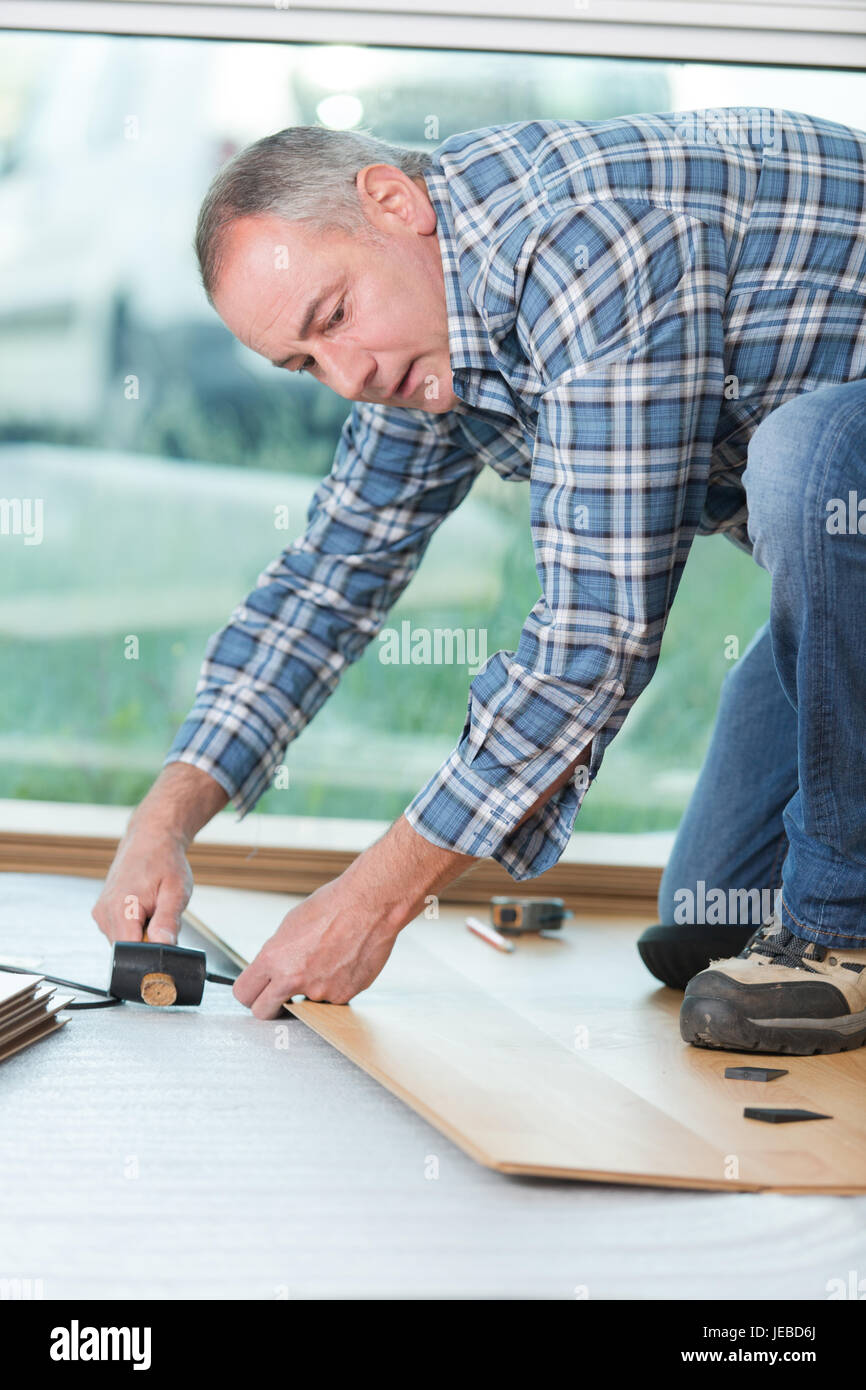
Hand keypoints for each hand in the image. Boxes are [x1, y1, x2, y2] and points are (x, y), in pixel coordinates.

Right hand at [92, 824, 193, 943]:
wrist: (150, 840)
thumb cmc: (164, 861)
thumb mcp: (176, 891)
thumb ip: (168, 922)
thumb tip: (164, 947)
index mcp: (120, 908)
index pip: (130, 952)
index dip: (150, 953)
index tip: (164, 940)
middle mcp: (104, 913)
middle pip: (128, 950)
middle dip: (148, 942)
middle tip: (160, 917)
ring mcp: (101, 914)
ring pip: (125, 942)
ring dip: (142, 934)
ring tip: (152, 909)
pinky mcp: (103, 914)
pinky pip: (121, 933)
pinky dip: (135, 927)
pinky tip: (143, 908)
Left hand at [233, 814, 475, 1017]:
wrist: (369, 905)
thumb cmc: (331, 907)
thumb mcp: (290, 925)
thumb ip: (276, 955)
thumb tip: (270, 971)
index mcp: (273, 959)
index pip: (244, 994)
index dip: (249, 993)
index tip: (256, 992)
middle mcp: (293, 979)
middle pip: (263, 1012)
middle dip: (269, 1005)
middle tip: (280, 994)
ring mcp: (319, 992)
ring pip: (304, 1003)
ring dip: (311, 989)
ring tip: (328, 959)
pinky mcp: (344, 995)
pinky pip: (331, 997)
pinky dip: (335, 985)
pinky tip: (344, 962)